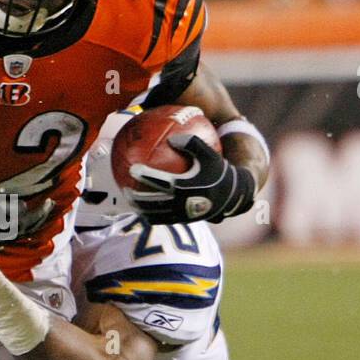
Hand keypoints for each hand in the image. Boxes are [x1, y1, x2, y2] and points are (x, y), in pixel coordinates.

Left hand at [132, 134, 255, 222]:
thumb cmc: (219, 170)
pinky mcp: (185, 221)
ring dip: (141, 209)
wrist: (234, 194)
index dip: (145, 176)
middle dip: (137, 197)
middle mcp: (183, 203)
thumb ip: (191, 143)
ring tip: (130, 202)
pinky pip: (164, 220)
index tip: (132, 169)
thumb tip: (172, 137)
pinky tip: (143, 210)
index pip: (160, 181)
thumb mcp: (209, 154)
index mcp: (187, 186)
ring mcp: (184, 215)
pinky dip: (151, 216)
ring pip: (156, 215)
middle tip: (125, 189)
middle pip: (153, 202)